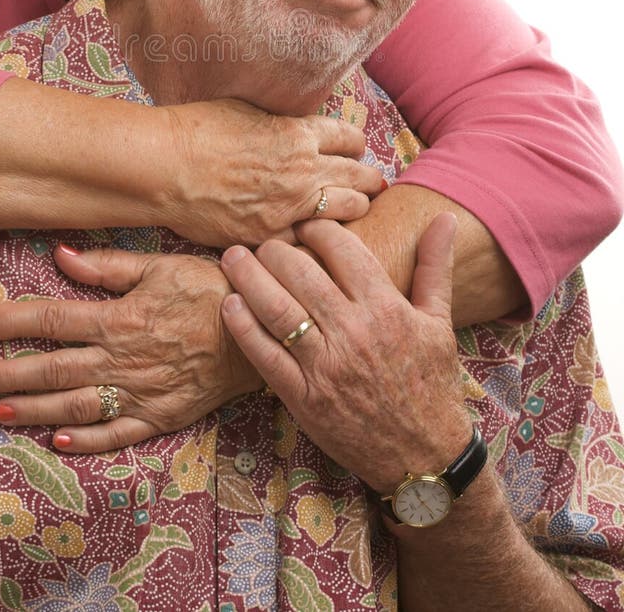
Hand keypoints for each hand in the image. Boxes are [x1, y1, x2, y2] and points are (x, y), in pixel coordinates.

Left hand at [0, 244, 260, 452]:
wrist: (264, 328)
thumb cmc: (212, 289)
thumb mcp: (162, 265)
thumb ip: (108, 266)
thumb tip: (60, 256)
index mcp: (119, 318)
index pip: (52, 319)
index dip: (13, 322)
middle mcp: (122, 359)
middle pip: (54, 368)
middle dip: (9, 374)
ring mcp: (141, 393)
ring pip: (77, 406)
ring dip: (35, 410)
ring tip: (0, 413)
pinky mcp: (162, 416)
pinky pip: (118, 434)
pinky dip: (87, 443)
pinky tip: (59, 443)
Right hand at [157, 99, 380, 246]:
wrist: (164, 166)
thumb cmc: (196, 130)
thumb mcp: (247, 110)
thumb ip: (279, 123)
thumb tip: (294, 127)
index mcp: (299, 133)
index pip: (350, 138)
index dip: (356, 145)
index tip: (356, 151)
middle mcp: (304, 169)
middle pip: (360, 175)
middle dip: (369, 179)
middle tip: (371, 184)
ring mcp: (291, 206)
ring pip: (349, 209)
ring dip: (354, 207)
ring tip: (354, 209)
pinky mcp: (271, 235)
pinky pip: (309, 239)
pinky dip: (314, 236)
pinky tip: (315, 235)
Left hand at [219, 213, 471, 494]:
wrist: (425, 457)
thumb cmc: (431, 383)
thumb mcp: (439, 322)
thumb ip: (436, 266)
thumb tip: (444, 217)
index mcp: (387, 308)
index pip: (342, 249)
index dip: (317, 229)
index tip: (304, 224)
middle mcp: (354, 333)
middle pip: (301, 273)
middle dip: (275, 248)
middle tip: (262, 239)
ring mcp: (326, 367)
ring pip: (277, 309)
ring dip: (249, 277)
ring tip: (233, 256)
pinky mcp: (304, 398)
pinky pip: (265, 356)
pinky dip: (243, 327)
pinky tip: (229, 304)